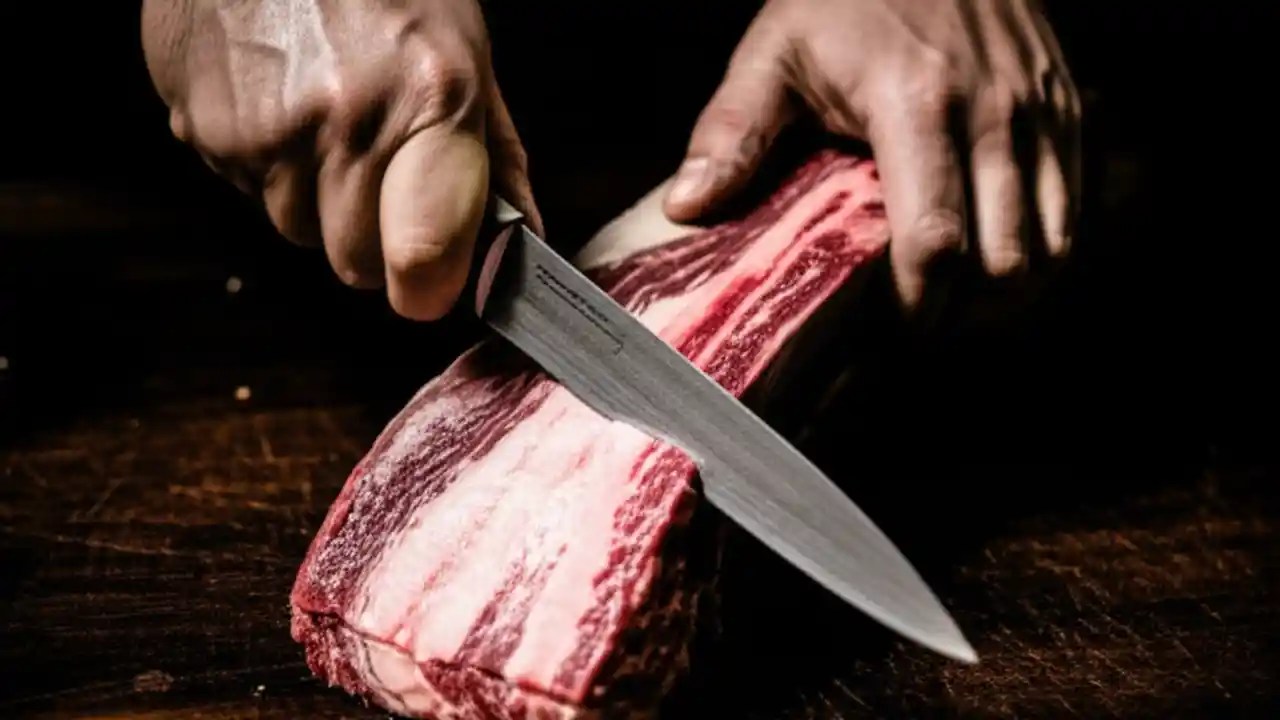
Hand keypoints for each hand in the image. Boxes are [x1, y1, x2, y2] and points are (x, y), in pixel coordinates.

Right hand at [141, 0, 538, 319]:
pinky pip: (248, 195)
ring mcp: (263, 130)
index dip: (432, 285)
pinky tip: (282, 104)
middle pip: (357, 266)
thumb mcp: (467, 52)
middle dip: (375, 236)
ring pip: (300, 234)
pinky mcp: (202, 130)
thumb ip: (496, 160)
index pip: (424, 262)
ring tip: (327, 118)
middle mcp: (343, 122)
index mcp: (429, 99)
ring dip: (319, 199)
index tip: (436, 278)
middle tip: (381, 166)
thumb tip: (523, 244)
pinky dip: (269, 168)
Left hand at [664, 0, 1079, 312]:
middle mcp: (993, 114)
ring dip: (1008, 291)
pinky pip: (1073, 210)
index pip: (934, 241)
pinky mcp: (1068, 109)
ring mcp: (1042, 112)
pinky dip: (1040, 250)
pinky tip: (992, 253)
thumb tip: (686, 207)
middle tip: (918, 318)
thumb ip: (731, 131)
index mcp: (916, 103)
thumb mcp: (773, 50)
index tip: (888, 327)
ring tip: (957, 297)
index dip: (915, 306)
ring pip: (1054, 248)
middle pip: (1006, 263)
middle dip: (964, 311)